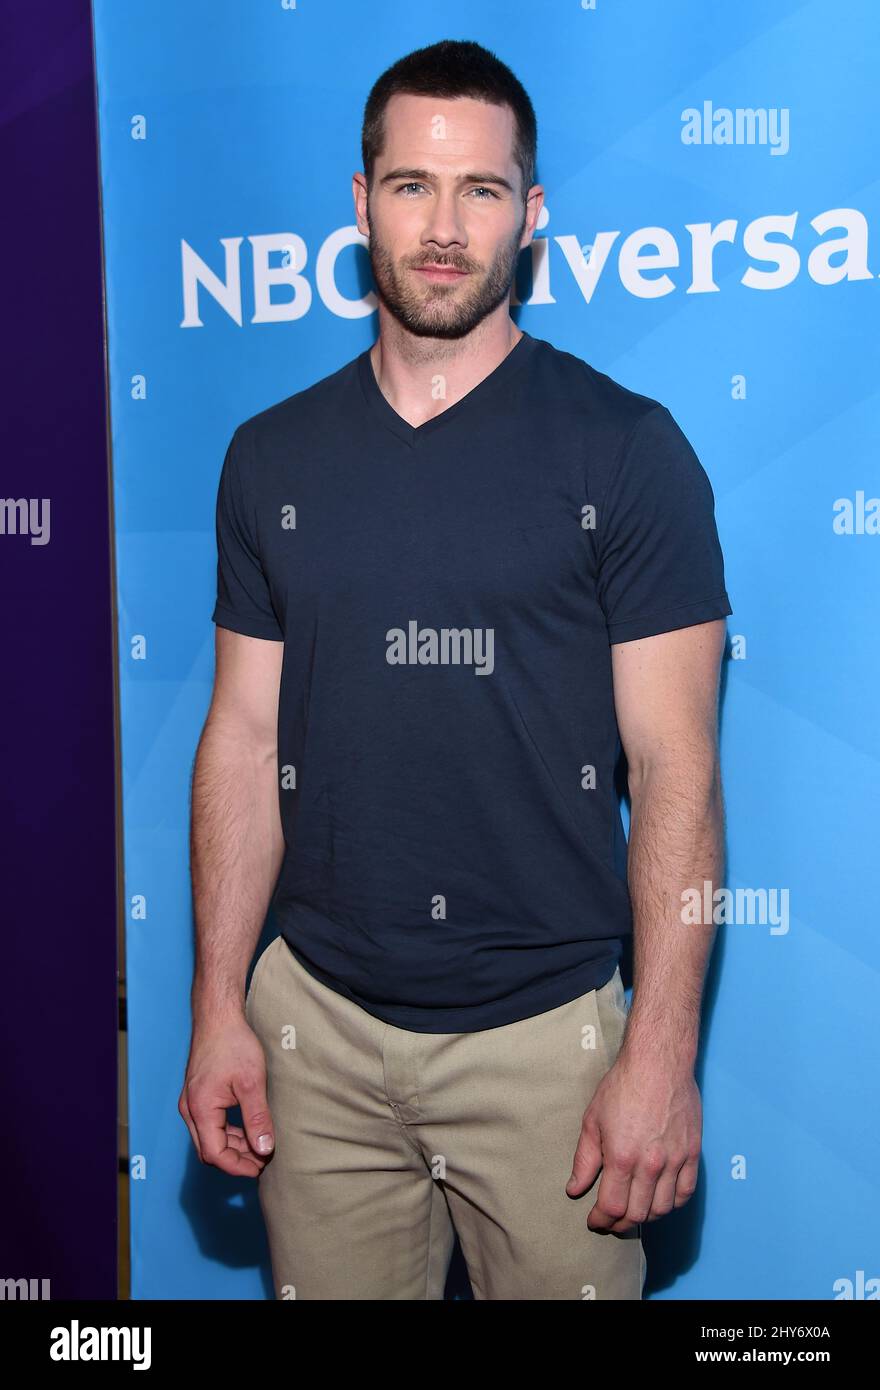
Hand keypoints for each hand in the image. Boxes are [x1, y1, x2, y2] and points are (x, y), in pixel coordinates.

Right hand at [178, 1013, 274, 1176]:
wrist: (218, 1017)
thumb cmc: (233, 1044)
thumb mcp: (252, 1083)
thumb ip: (258, 1118)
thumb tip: (265, 1149)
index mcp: (200, 1109)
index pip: (215, 1154)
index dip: (238, 1166)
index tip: (261, 1167)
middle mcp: (190, 1109)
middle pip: (209, 1150)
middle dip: (236, 1160)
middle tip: (263, 1161)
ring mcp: (191, 1102)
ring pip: (209, 1139)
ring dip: (233, 1147)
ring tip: (260, 1148)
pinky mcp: (198, 1095)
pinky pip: (210, 1125)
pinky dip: (228, 1133)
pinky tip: (248, 1130)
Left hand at [565, 1052, 701, 1231]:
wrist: (658, 1063)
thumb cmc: (622, 1086)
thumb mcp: (593, 1120)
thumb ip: (585, 1159)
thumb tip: (575, 1189)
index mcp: (622, 1157)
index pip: (612, 1208)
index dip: (601, 1221)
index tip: (594, 1221)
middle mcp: (650, 1165)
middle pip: (637, 1214)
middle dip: (620, 1224)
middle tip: (610, 1221)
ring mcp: (675, 1160)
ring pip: (662, 1208)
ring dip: (645, 1217)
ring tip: (633, 1211)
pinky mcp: (692, 1153)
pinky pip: (685, 1193)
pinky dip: (672, 1204)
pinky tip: (659, 1200)